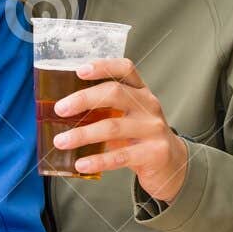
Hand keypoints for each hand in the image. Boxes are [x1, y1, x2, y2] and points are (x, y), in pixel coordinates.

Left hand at [54, 58, 189, 201]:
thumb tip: (61, 110)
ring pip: (113, 127)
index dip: (103, 66)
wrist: (172, 164)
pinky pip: (121, 156)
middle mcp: (149, 105)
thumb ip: (103, 108)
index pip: (125, 69)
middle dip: (83, 99)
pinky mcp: (154, 153)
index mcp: (140, 91)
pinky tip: (81, 164)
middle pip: (115, 94)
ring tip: (60, 142)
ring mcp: (154, 129)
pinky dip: (97, 161)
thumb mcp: (127, 115)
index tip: (80, 71)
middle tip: (59, 109)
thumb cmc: (139, 136)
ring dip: (82, 134)